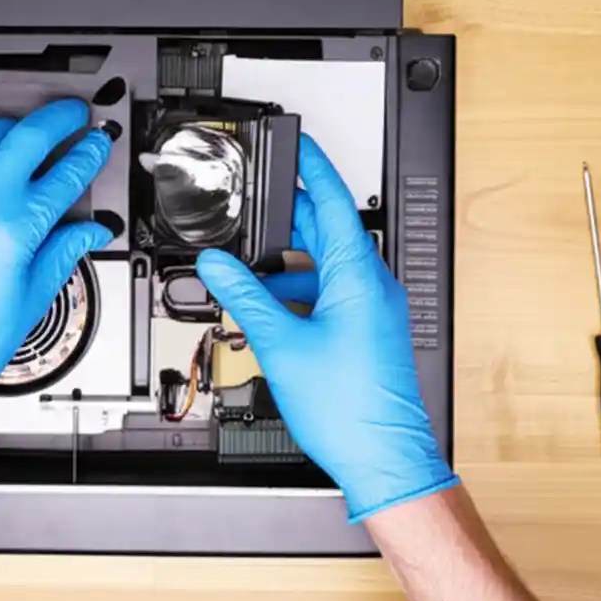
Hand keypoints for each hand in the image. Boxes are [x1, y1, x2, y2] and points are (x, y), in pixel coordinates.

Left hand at [0, 99, 112, 426]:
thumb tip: (91, 229)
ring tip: (25, 128)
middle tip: (72, 115)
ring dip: (9, 124)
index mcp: (15, 229)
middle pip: (27, 138)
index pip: (63, 176)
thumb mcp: (34, 295)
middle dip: (57, 120)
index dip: (87, 155)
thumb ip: (64, 251)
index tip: (96, 144)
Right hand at [195, 135, 457, 521]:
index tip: (296, 143)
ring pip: (324, 266)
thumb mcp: (280, 343)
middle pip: (326, 230)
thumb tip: (217, 264)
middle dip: (287, 218)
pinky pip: (330, 293)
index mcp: (358, 274)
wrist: (382, 456)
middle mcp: (372, 285)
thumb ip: (244, 296)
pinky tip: (268, 310)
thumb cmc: (349, 407)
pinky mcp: (367, 330)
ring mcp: (372, 308)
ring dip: (286, 265)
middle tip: (252, 204)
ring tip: (246, 272)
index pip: (334, 199)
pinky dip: (298, 292)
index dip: (312, 166)